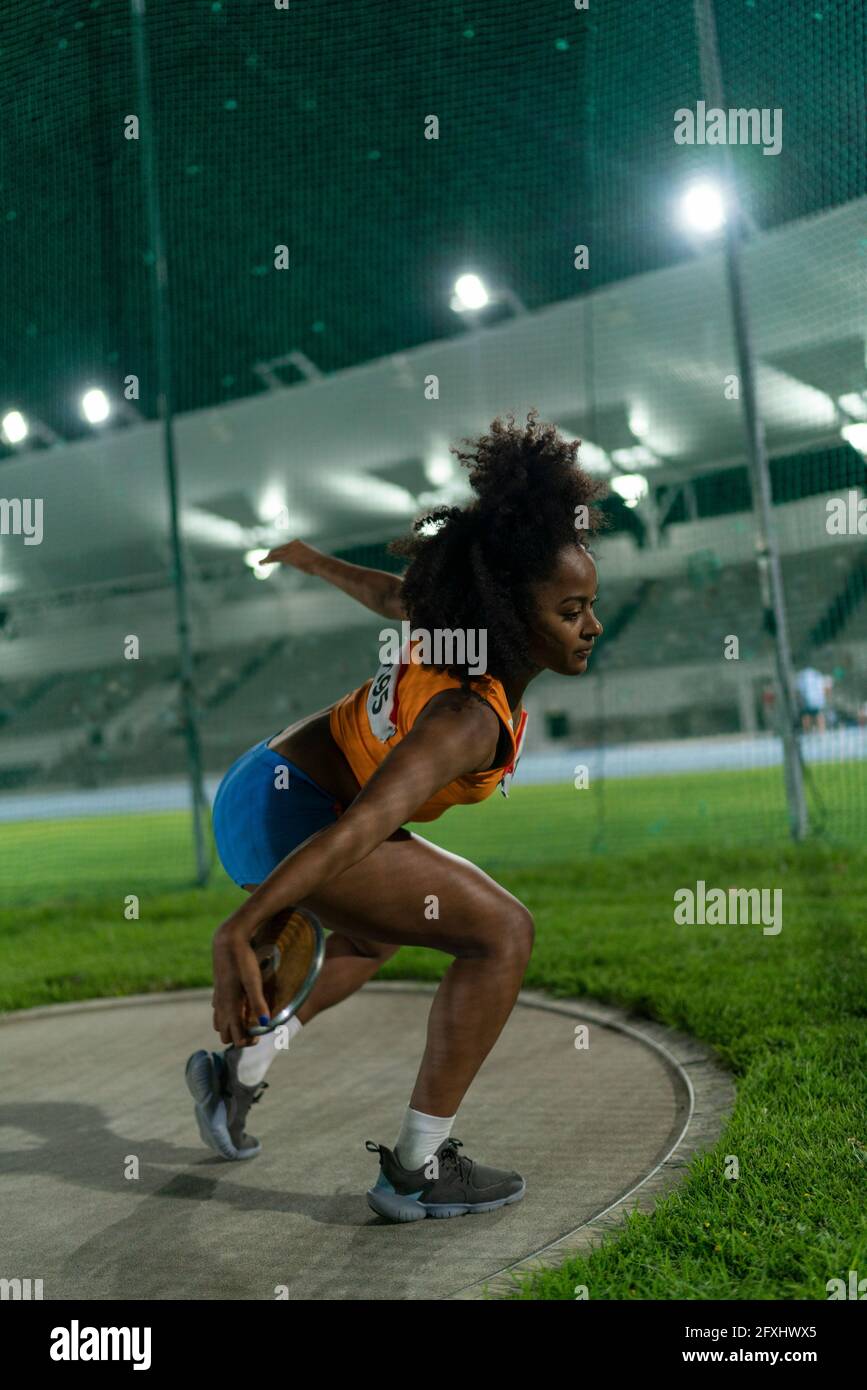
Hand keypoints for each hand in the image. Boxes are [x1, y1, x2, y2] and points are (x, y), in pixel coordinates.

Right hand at [211, 925, 270, 1047]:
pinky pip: (218, 1010)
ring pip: (219, 1023)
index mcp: (229, 1006)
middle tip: (254, 1031)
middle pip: (224, 1034)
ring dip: (232, 1026)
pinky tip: (238, 1007)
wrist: (228, 940)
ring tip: (247, 1021)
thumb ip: (258, 1002)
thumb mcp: (253, 980)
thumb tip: (266, 1024)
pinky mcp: (218, 989)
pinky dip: (228, 1015)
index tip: (258, 1038)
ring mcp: (218, 997)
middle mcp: (221, 1005)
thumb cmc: (243, 960)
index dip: (246, 1042)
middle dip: (238, 1037)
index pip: (234, 1036)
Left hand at [262, 538, 315, 569]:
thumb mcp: (312, 559)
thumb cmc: (319, 563)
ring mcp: (289, 550)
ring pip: (275, 554)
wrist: (320, 563)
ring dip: (267, 559)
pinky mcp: (287, 556)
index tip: (274, 556)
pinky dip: (267, 560)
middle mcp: (292, 544)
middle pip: (278, 549)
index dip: (278, 552)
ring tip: (260, 562)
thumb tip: (306, 565)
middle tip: (264, 560)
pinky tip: (262, 562)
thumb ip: (305, 559)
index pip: (284, 547)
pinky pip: (275, 558)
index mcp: (297, 543)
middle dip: (271, 555)